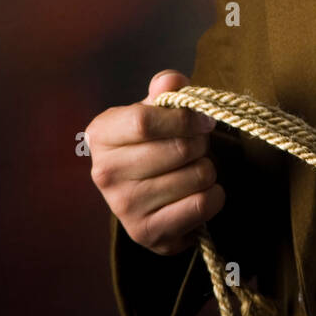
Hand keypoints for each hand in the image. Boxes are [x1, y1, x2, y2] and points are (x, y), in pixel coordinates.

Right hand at [87, 69, 223, 255]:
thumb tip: (173, 81)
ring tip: (194, 169)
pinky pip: (202, 205)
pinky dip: (214, 195)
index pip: (145, 121)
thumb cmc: (152, 143)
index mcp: (101, 134)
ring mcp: (124, 208)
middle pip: (178, 149)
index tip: (204, 119)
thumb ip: (165, 90)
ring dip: (208, 169)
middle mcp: (104, 173)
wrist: (147, 196)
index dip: (184, 117)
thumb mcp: (154, 110)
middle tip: (198, 146)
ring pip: (196, 176)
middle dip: (201, 143)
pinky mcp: (147, 234)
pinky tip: (201, 192)